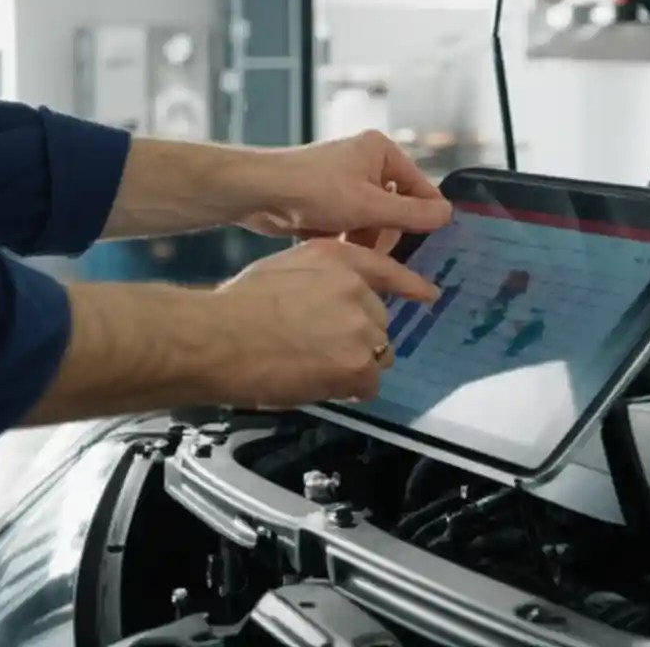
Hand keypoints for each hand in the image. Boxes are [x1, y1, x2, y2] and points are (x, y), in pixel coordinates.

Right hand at [204, 239, 438, 407]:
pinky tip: (321, 385)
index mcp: (337, 259)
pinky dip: (349, 389)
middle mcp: (358, 289)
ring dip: (355, 364)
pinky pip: (368, 384)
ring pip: (377, 354)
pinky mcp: (358, 365)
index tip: (430, 295)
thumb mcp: (283, 269)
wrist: (218, 338)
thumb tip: (324, 303)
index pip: (386, 269)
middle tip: (320, 349)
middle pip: (379, 322)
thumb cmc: (236, 306)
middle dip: (358, 338)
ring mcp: (362, 328)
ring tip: (316, 369)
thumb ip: (316, 280)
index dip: (410, 285)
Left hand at [240, 130, 452, 250]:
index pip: (421, 188)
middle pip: (397, 208)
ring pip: (373, 220)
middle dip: (385, 232)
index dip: (423, 218)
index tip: (422, 245)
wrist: (259, 193)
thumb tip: (449, 215)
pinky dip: (346, 238)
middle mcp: (367, 162)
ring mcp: (346, 181)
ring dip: (364, 238)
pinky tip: (335, 246)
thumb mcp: (370, 206)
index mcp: (382, 152)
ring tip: (348, 246)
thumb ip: (413, 214)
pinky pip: (351, 224)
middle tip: (373, 247)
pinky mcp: (328, 200)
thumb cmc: (315, 191)